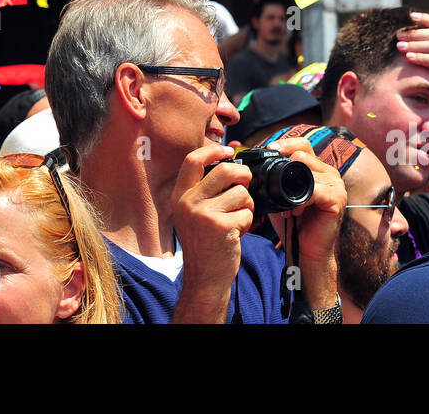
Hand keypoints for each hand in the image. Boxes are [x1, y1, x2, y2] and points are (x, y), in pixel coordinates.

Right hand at [172, 143, 253, 303]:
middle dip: (244, 175)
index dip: (213, 150)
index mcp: (180, 196)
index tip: (229, 150)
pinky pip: (247, 214)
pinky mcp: (220, 226)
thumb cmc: (204, 244)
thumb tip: (229, 163)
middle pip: (225, 170)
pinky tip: (237, 234)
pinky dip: (248, 223)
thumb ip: (204, 191)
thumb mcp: (193, 214)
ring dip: (247, 206)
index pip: (193, 160)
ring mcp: (203, 214)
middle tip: (246, 184)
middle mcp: (188, 202)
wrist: (204, 278)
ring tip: (238, 220)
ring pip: (241, 193)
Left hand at [264, 137, 345, 293]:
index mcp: (317, 169)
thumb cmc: (294, 225)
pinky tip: (295, 211)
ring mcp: (336, 185)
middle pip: (305, 153)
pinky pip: (316, 190)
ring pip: (308, 170)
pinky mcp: (337, 200)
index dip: (285, 144)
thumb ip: (273, 180)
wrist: (307, 252)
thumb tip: (252, 166)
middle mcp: (329, 173)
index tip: (268, 150)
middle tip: (273, 183)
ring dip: (292, 187)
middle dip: (285, 165)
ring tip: (286, 206)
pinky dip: (302, 200)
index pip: (302, 145)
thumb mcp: (279, 197)